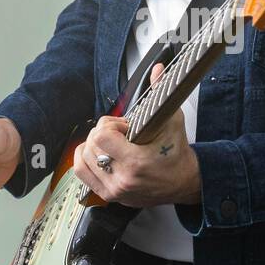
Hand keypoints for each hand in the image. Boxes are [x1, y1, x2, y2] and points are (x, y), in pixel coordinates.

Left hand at [73, 63, 201, 208]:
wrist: (182, 182)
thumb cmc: (176, 152)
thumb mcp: (172, 120)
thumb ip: (161, 93)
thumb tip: (158, 69)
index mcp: (136, 162)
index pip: (102, 136)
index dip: (110, 125)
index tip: (124, 127)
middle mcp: (122, 179)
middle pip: (92, 145)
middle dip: (103, 133)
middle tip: (120, 135)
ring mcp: (114, 190)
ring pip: (83, 159)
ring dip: (93, 145)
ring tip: (110, 144)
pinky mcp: (109, 195)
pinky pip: (81, 173)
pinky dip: (84, 159)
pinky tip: (96, 153)